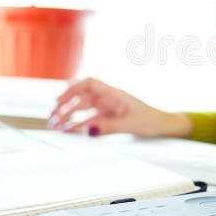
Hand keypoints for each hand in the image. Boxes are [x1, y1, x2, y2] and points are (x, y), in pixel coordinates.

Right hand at [48, 78, 191, 137]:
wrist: (162, 126)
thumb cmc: (151, 120)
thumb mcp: (130, 124)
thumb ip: (109, 128)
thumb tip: (88, 132)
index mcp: (114, 93)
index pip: (89, 83)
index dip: (73, 88)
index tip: (60, 99)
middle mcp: (108, 98)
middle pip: (81, 96)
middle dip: (65, 104)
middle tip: (52, 116)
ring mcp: (106, 108)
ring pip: (82, 108)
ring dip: (68, 115)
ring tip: (55, 125)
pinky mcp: (107, 118)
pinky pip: (88, 119)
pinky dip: (77, 124)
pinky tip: (68, 131)